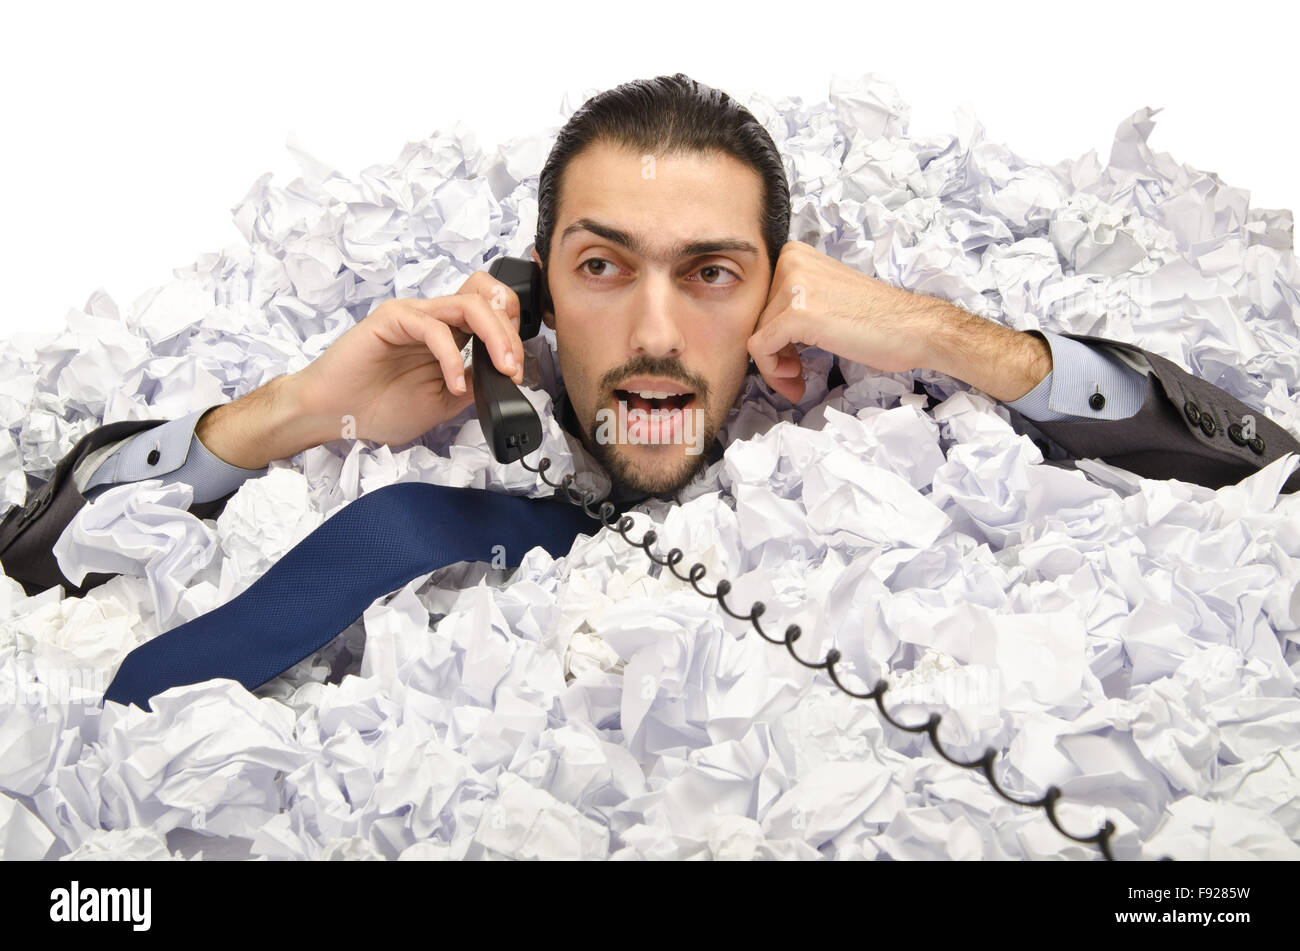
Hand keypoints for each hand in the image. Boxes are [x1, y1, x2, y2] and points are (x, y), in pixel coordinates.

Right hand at [293, 270, 527, 446]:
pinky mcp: (392, 318)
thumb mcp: (443, 404)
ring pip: (469, 304)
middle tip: (514, 369)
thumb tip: (504, 376)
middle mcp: (434, 318)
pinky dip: (452, 358)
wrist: (335, 415)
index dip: (513, 333)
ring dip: (495, 336)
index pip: (492, 311)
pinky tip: (454, 383)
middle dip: (512, 333)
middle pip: (488, 299)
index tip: (517, 371)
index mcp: (448, 335)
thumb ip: (472, 384)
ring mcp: (414, 315)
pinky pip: (433, 327)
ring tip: (501, 369)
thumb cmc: (378, 407)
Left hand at [746, 241, 929, 402]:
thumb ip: (793, 304)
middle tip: (796, 374)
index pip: (761, 301)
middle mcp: (790, 261)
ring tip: (799, 379)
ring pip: (756, 334)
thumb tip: (760, 335)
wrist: (914, 328)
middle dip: (773, 353)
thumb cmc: (878, 320)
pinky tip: (796, 381)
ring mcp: (794, 285)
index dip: (771, 334)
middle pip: (756, 318)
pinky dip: (772, 371)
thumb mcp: (824, 296)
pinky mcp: (798, 313)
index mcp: (795, 254)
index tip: (791, 357)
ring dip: (774, 366)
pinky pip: (761, 348)